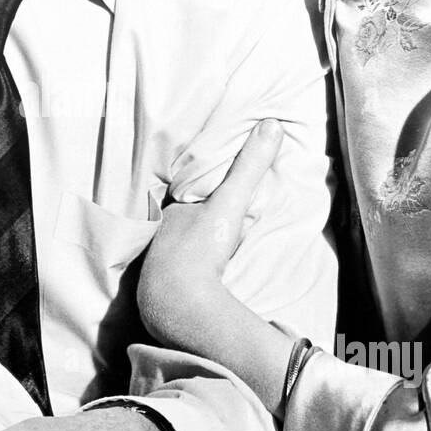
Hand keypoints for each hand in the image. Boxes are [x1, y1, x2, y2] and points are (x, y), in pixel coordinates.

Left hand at [138, 119, 281, 343]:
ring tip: (212, 251)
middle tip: (216, 224)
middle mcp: (159, 238)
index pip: (187, 196)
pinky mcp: (165, 296)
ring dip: (194, 251)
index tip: (218, 192)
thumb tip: (272, 124)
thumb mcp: (230, 202)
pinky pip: (180, 279)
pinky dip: (191, 276)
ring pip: (180, 252)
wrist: (179, 306)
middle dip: (197, 222)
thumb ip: (249, 166)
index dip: (202, 192)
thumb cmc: (199, 250)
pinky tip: (203, 281)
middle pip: (184, 224)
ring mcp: (159, 268)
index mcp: (170, 213)